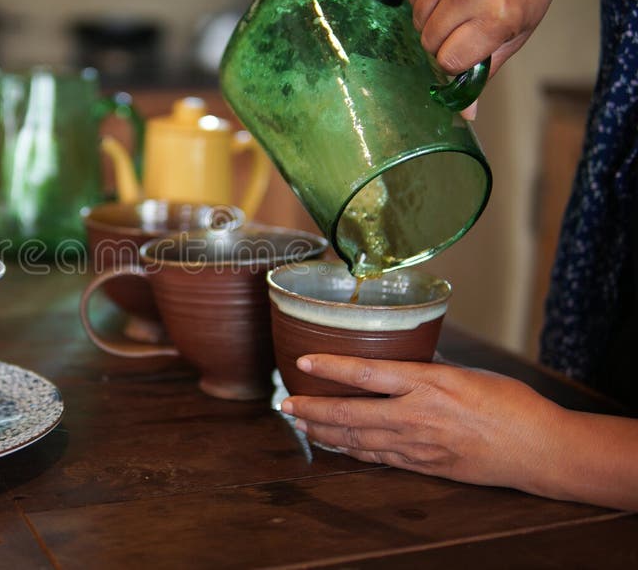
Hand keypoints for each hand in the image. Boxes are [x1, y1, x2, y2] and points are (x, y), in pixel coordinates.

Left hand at [280, 354, 567, 493]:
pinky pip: (378, 459)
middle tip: (285, 404)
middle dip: (312, 410)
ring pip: (358, 441)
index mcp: (429, 383)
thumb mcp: (466, 372)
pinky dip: (350, 452)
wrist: (538, 449)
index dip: (331, 368)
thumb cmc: (509, 403)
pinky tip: (334, 446)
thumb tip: (396, 356)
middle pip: (351, 414)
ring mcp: (418, 446)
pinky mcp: (424, 467)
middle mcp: (417, 415)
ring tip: (299, 424)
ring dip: (323, 433)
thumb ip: (426, 367)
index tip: (303, 362)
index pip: (367, 373)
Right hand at [409, 0, 562, 81]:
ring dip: (433, 20)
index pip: (449, 61)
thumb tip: (465, 114)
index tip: (467, 50)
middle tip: (464, 26)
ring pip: (417, 20)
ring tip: (459, 5)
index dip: (455, 60)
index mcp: (497, 15)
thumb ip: (487, 70)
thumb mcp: (519, 30)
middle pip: (429, 41)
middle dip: (442, 41)